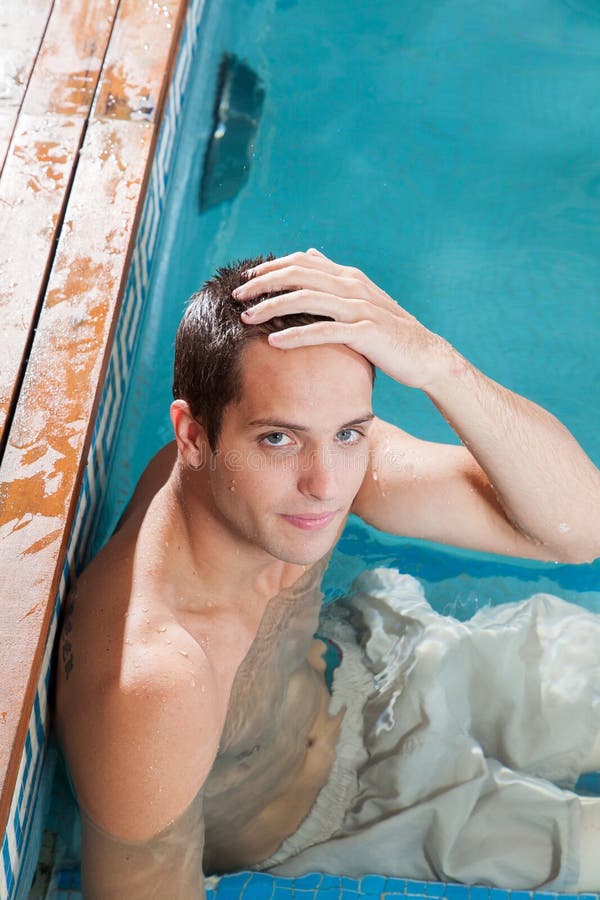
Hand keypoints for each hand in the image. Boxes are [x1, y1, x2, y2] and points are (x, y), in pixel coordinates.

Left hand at [233, 249, 454, 390]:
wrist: (426, 355)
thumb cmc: (389, 331)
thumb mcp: (361, 298)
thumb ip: (334, 276)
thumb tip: (310, 252)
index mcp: (349, 277)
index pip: (302, 263)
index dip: (272, 268)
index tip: (246, 279)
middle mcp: (353, 287)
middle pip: (299, 276)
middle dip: (264, 284)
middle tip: (237, 294)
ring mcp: (360, 308)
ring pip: (307, 299)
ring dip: (272, 306)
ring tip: (247, 317)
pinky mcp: (366, 333)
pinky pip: (324, 332)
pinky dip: (296, 335)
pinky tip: (274, 340)